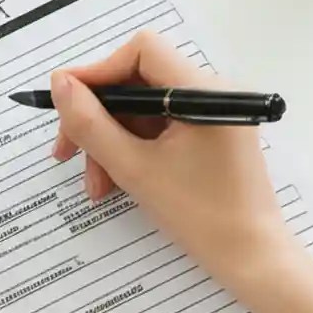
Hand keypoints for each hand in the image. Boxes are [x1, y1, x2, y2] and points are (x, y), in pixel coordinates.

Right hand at [50, 32, 290, 286]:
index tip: (64, 102)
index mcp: (202, 89)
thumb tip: (60, 83)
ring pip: (145, 110)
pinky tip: (115, 182)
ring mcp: (212, 114)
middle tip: (66, 154)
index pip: (141, 51)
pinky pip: (161, 128)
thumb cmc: (199, 214)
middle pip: (138, 82)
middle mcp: (211, 91)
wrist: (252, 260)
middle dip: (99, 117)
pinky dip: (134, 149)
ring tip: (96, 186)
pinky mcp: (211, 135)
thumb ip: (91, 123)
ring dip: (112, 141)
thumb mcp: (134, 168)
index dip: (98, 71)